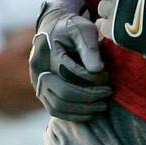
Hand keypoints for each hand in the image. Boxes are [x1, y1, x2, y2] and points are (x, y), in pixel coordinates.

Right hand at [29, 0, 110, 121]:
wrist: (55, 31)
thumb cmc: (72, 29)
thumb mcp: (83, 30)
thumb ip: (90, 47)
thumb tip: (97, 70)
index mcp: (47, 51)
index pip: (69, 72)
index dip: (91, 78)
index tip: (106, 77)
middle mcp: (38, 69)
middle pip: (63, 92)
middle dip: (88, 95)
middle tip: (107, 93)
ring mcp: (37, 83)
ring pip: (58, 105)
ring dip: (82, 108)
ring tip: (102, 105)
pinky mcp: (41, 93)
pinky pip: (55, 110)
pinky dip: (73, 115)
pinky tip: (90, 112)